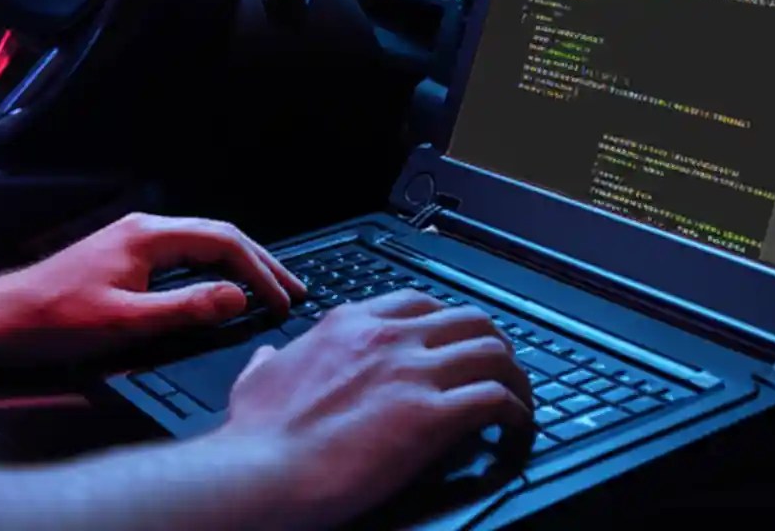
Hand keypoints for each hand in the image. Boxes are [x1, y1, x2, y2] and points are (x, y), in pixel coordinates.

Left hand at [2, 213, 305, 359]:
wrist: (3, 319)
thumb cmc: (54, 321)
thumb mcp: (126, 322)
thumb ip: (186, 308)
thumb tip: (236, 297)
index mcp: (148, 236)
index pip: (222, 242)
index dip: (259, 271)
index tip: (280, 300)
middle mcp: (145, 229)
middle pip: (219, 236)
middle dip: (260, 263)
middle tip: (293, 290)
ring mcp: (135, 240)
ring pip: (204, 244)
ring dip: (240, 266)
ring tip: (270, 290)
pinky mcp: (127, 257)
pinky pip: (185, 256)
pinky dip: (215, 271)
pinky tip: (226, 290)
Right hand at [218, 290, 533, 529]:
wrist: (262, 471)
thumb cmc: (257, 436)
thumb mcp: (256, 380)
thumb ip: (271, 362)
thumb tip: (269, 357)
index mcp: (349, 325)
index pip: (417, 304)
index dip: (446, 322)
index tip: (454, 343)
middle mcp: (387, 338)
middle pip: (468, 319)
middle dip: (492, 342)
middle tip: (499, 370)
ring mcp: (412, 373)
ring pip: (492, 351)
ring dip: (513, 376)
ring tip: (518, 400)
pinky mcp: (432, 416)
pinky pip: (498, 400)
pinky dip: (517, 412)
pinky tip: (517, 428)